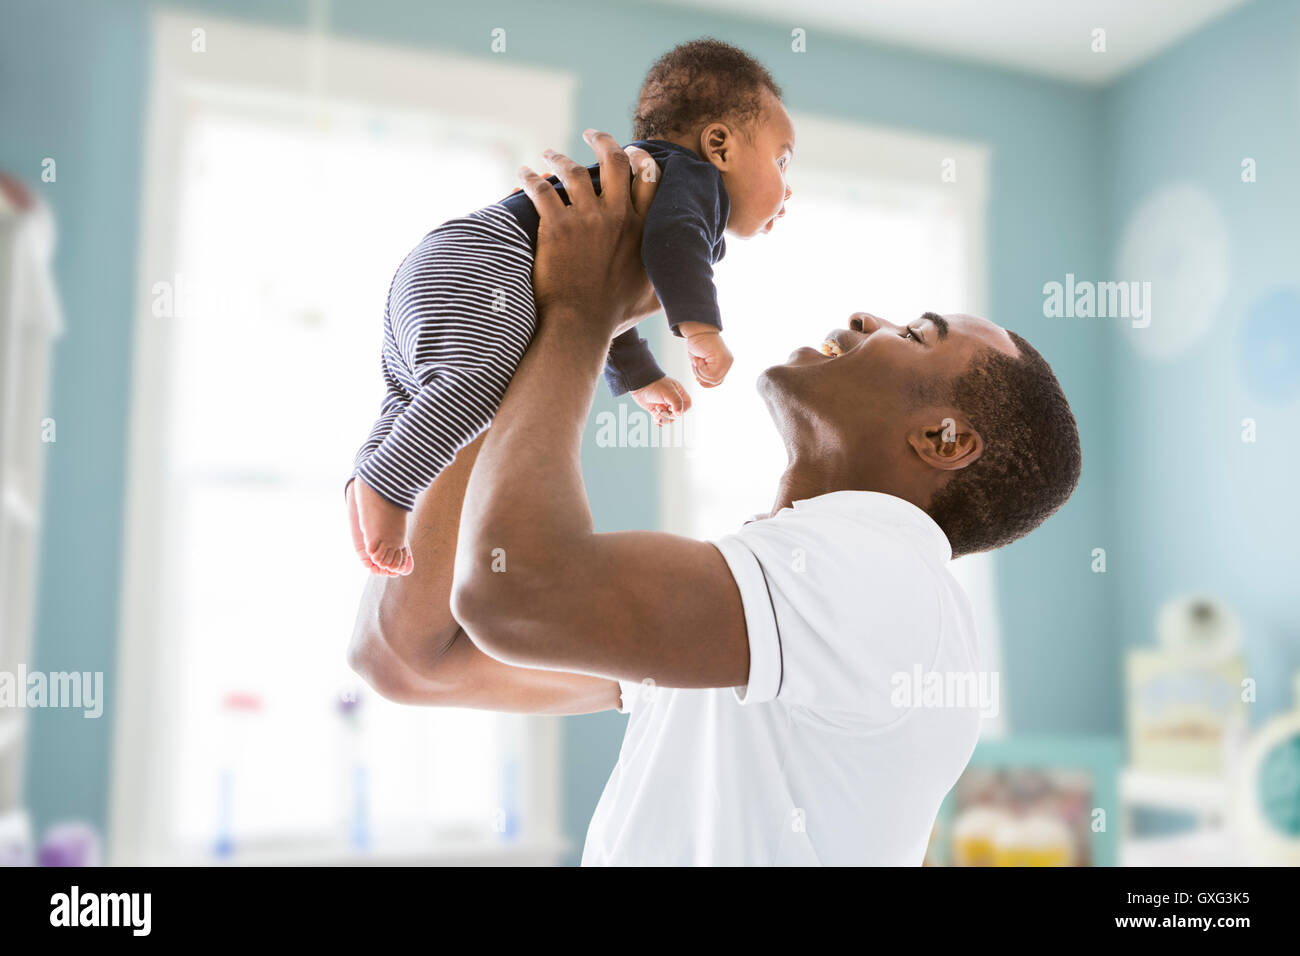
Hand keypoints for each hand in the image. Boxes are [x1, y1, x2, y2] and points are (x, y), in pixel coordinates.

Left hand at [516, 131, 660, 340]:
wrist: (581, 325)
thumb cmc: (615, 316)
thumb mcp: (654, 297)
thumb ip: (670, 282)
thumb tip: (689, 282)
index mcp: (643, 228)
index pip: (648, 178)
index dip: (640, 159)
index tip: (632, 151)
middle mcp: (617, 216)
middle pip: (615, 162)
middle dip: (604, 141)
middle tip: (591, 134)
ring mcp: (586, 219)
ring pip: (573, 170)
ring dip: (559, 157)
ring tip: (548, 154)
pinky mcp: (556, 226)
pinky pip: (540, 190)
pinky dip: (529, 179)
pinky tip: (522, 174)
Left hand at [630, 375, 691, 425]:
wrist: (639, 385)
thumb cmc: (654, 385)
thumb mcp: (668, 392)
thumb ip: (676, 402)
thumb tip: (679, 414)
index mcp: (678, 393)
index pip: (686, 405)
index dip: (681, 409)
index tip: (672, 407)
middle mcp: (672, 400)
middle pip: (677, 414)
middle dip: (668, 414)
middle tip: (660, 408)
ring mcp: (664, 405)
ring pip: (668, 418)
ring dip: (662, 417)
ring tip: (656, 410)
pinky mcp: (655, 410)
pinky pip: (660, 419)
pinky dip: (658, 421)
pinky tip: (655, 419)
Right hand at [683, 328, 733, 387]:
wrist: (698, 329)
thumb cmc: (698, 343)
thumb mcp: (701, 362)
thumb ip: (705, 372)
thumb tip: (704, 382)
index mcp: (725, 363)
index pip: (718, 381)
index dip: (706, 382)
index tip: (698, 377)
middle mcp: (728, 362)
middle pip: (716, 382)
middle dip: (703, 377)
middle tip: (696, 365)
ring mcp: (726, 360)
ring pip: (713, 379)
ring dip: (700, 372)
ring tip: (697, 361)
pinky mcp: (722, 358)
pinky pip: (710, 374)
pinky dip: (700, 369)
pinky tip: (698, 359)